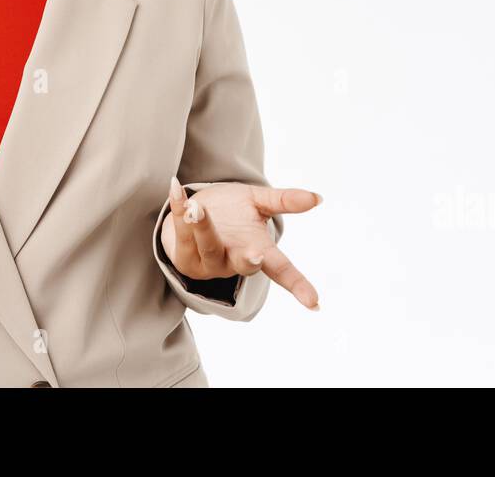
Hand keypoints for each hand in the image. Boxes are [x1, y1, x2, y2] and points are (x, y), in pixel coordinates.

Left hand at [161, 176, 321, 310]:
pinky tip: (177, 190)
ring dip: (203, 227)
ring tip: (197, 208)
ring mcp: (209, 263)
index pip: (281, 271)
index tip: (314, 303)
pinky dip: (179, 209)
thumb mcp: (258, 203)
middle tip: (254, 254)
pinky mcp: (184, 257)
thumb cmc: (230, 212)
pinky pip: (181, 232)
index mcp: (257, 252)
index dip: (298, 285)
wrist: (193, 213)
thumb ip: (283, 201)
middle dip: (246, 260)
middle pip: (242, 265)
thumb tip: (317, 198)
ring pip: (208, 247)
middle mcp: (234, 261)